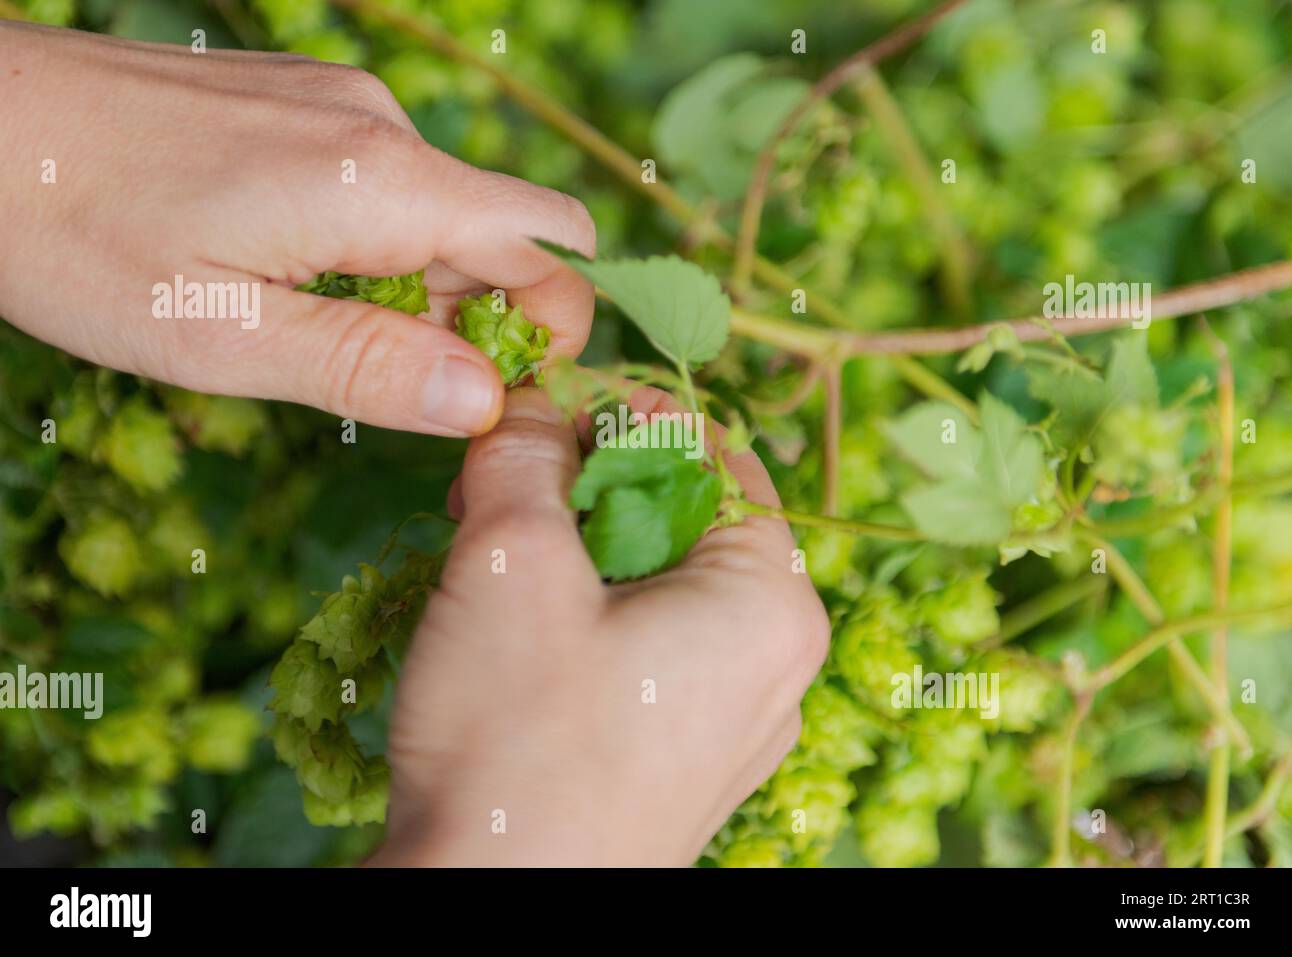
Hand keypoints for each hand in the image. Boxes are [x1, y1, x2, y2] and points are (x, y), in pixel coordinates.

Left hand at [0, 22, 594, 436]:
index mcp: (385, 184)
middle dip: (482, 320)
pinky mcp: (305, 104)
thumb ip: (368, 368)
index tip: (496, 395)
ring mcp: (344, 105)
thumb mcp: (222, 335)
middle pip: (503, 234)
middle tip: (393, 385)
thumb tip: (487, 400)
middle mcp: (384, 128)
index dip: (553, 328)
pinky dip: (375, 248)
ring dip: (419, 290)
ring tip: (316, 331)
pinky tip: (289, 276)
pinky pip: (386, 187)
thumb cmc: (76, 234)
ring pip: (442, 215)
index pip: (552, 246)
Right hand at [372, 388, 830, 865]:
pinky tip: (514, 632)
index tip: (543, 409)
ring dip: (574, 552)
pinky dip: (584, 619)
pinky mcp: (683, 761)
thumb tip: (527, 401)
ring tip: (489, 555)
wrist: (495, 914)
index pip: (714, 454)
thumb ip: (523, 455)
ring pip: (658, 588)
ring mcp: (733, 723)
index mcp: (770, 604)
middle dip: (586, 488)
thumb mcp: (509, 564)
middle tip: (497, 486)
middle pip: (686, 522)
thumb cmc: (517, 748)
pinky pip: (647, 653)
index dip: (624, 415)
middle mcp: (774, 666)